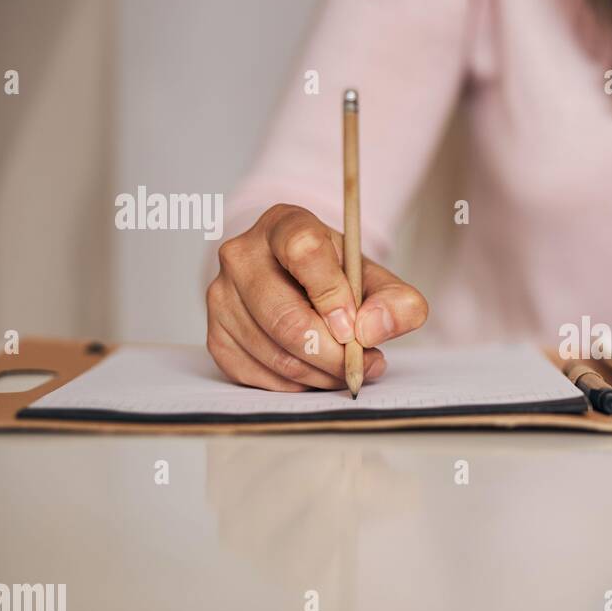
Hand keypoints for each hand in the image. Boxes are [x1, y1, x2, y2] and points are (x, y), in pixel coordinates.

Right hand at [206, 204, 427, 389]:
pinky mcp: (216, 335)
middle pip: (286, 318)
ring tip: (348, 368)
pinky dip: (296, 386)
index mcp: (284, 224)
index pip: (304, 252)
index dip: (334, 296)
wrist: (297, 282)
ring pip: (276, 355)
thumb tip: (372, 330)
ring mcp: (221, 296)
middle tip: (363, 364)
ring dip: (322, 374)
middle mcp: (242, 255)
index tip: (356, 329)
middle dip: (334, 354)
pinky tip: (317, 373)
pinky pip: (258, 376)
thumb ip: (395, 299)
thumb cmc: (335, 275)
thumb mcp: (373, 276)